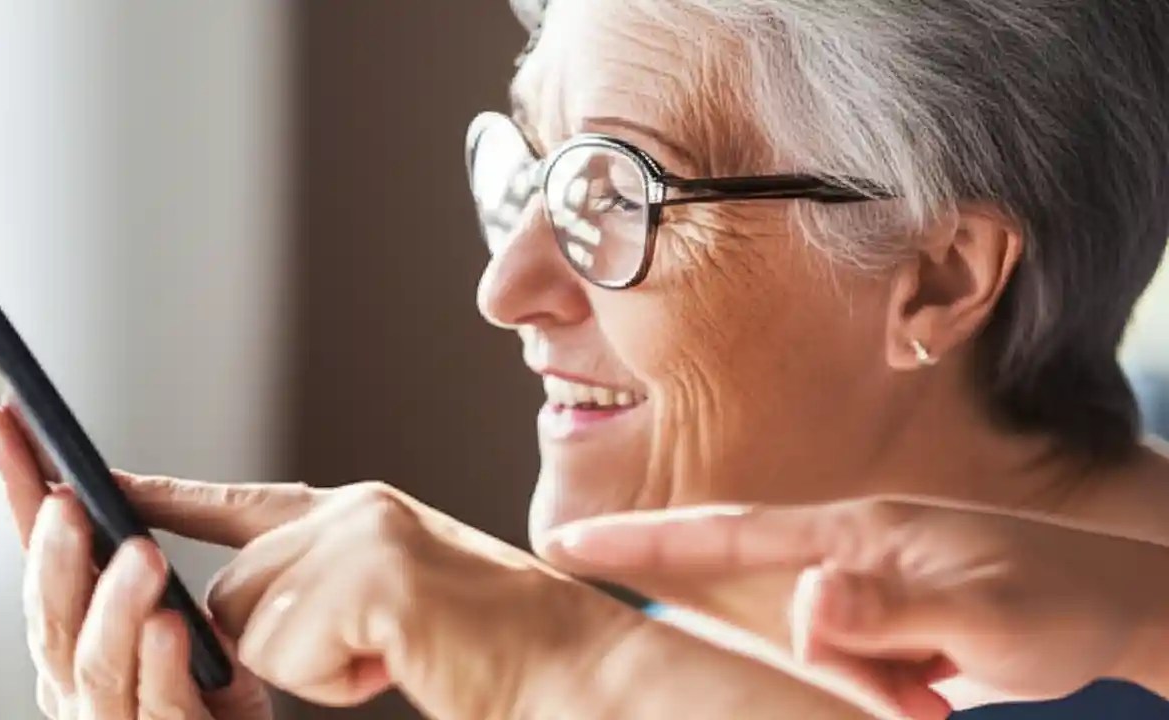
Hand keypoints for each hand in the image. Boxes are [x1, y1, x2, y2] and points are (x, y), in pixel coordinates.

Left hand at [0, 407, 892, 719]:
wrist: (578, 670)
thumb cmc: (492, 651)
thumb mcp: (389, 609)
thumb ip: (319, 588)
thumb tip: (243, 616)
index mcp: (361, 512)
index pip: (239, 501)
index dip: (163, 495)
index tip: (91, 479)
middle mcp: (354, 506)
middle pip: (236, 591)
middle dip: (281, 647)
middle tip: (378, 654)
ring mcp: (361, 532)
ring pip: (253, 626)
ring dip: (314, 666)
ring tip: (399, 653)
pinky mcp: (370, 572)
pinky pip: (287, 653)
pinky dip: (339, 680)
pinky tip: (403, 661)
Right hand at [0, 408, 272, 719]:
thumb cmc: (212, 683)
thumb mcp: (179, 606)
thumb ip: (140, 555)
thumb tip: (111, 479)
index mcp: (75, 639)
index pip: (39, 559)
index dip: (17, 495)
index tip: (5, 428)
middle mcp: (80, 682)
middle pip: (50, 620)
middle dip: (55, 558)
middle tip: (67, 500)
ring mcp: (116, 719)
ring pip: (95, 666)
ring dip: (113, 607)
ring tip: (142, 554)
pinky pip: (160, 708)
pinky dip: (161, 665)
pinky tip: (171, 626)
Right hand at [543, 498, 1168, 715]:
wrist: (1125, 606)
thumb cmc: (1059, 599)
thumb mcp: (981, 611)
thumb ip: (886, 606)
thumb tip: (802, 602)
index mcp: (855, 530)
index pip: (727, 528)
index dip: (643, 538)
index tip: (566, 537)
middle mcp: (852, 549)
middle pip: (782, 612)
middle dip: (822, 667)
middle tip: (914, 692)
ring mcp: (871, 583)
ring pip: (822, 649)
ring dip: (870, 686)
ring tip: (939, 692)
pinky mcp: (891, 618)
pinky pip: (854, 660)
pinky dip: (885, 689)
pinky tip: (934, 691)